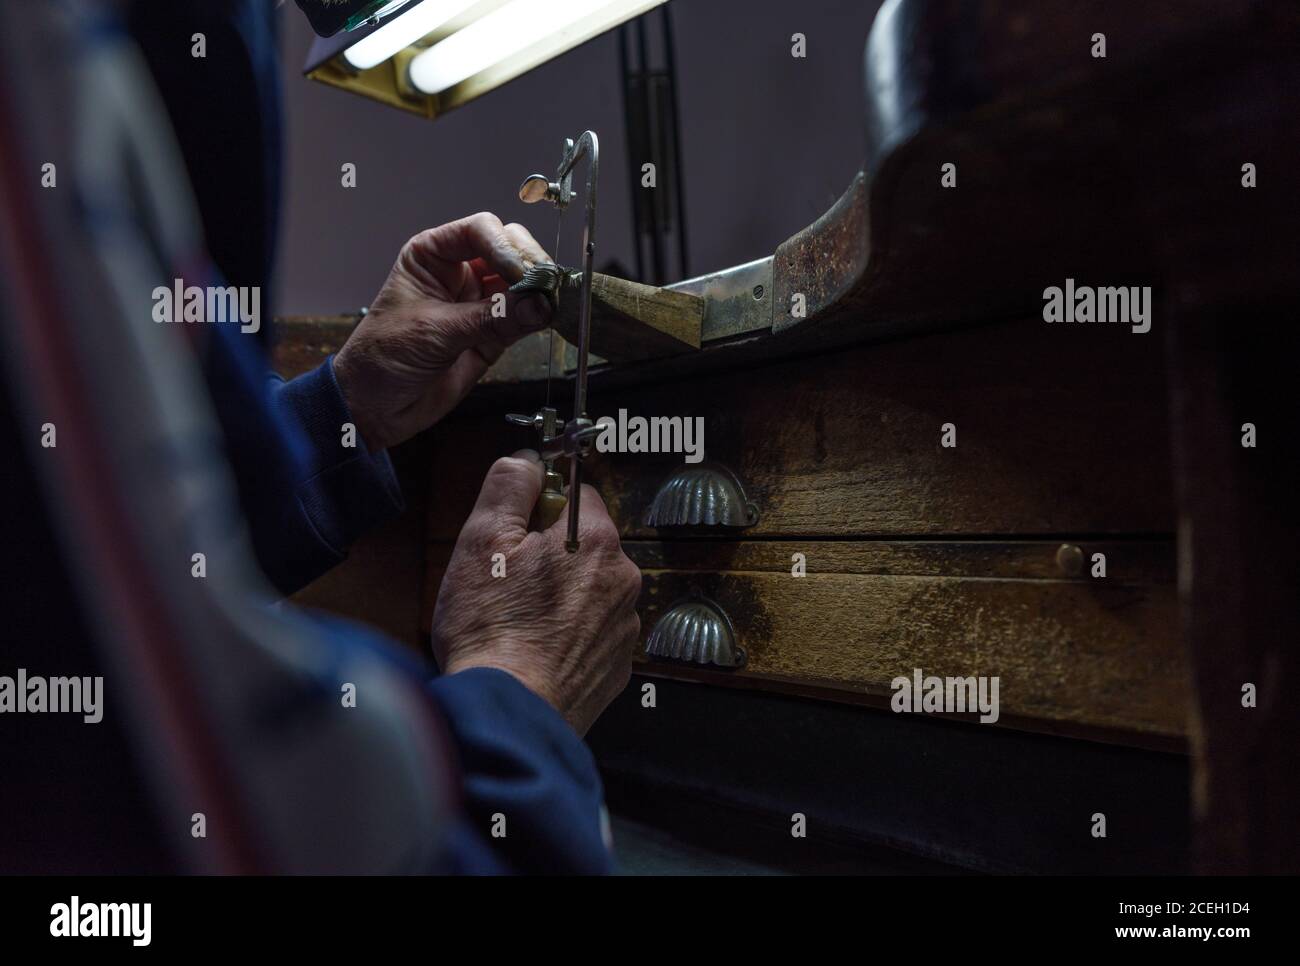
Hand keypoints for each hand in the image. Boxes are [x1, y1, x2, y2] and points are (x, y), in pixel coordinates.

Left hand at [333, 213, 552, 451]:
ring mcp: (479, 303)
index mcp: (432, 256)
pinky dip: (540, 317)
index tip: (518, 273)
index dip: (504, 247)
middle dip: (529, 264)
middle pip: (509, 249)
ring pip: (522, 283)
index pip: (480, 231)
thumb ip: (489, 318)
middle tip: (544, 286)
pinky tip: (549, 318)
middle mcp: (459, 273)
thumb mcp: (434, 331)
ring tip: (553, 303)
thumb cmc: (382, 358)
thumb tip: (538, 305)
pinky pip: (525, 318)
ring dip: (540, 290)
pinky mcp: (494, 334)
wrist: (376, 407)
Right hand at [431, 451, 641, 735]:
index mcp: (595, 541)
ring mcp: (623, 628)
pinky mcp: (616, 668)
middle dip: (550, 554)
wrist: (508, 714)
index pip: (579, 494)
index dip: (540, 506)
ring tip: (518, 622)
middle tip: (508, 581)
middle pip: (585, 544)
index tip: (515, 531)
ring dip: (561, 596)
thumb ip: (509, 486)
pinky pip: (592, 634)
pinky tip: (535, 650)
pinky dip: (568, 636)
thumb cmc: (491, 629)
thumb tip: (527, 460)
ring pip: (590, 591)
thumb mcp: (482, 540)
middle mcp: (623, 581)